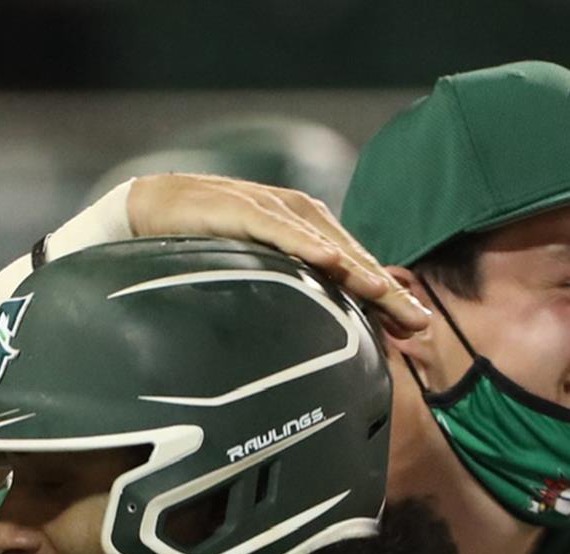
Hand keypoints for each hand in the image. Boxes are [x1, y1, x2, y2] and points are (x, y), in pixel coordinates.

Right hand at [126, 173, 431, 339]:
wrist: (153, 204)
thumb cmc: (207, 240)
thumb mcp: (258, 271)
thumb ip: (290, 292)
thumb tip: (323, 333)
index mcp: (306, 232)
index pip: (356, 266)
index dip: (387, 297)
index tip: (416, 328)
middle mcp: (297, 217)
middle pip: (351, 255)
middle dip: (385, 289)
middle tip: (416, 319)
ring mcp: (270, 209)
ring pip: (323, 240)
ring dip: (355, 267)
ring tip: (383, 293)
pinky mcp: (238, 208)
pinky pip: (276, 227)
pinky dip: (303, 242)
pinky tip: (327, 259)